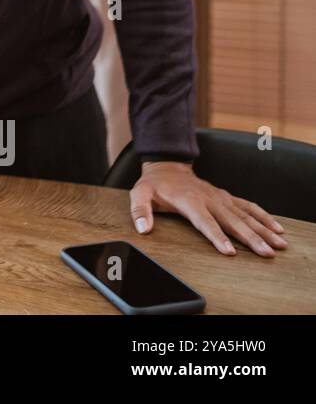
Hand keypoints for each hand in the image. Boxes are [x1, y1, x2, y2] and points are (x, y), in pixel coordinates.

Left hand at [130, 161, 287, 256]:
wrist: (167, 166)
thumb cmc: (153, 184)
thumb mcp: (139, 194)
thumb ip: (140, 210)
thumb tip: (143, 228)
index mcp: (189, 200)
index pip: (205, 221)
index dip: (217, 236)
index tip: (230, 252)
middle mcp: (209, 199)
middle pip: (232, 221)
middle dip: (250, 237)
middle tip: (266, 252)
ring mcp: (220, 198)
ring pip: (245, 215)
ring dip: (263, 229)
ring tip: (279, 244)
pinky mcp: (227, 197)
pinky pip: (248, 206)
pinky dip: (264, 217)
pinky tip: (277, 228)